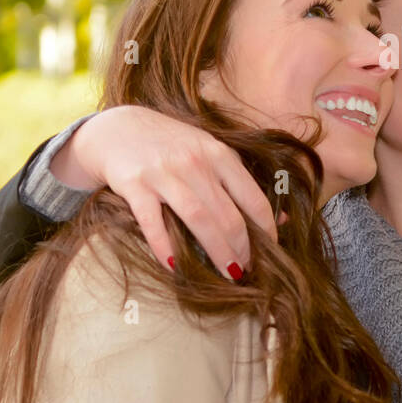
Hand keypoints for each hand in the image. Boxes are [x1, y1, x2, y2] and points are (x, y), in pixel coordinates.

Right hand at [52, 105, 274, 279]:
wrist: (118, 128)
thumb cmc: (172, 146)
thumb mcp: (211, 154)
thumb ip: (241, 183)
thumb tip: (283, 219)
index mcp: (219, 154)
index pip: (252, 198)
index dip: (265, 230)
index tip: (270, 253)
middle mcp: (196, 162)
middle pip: (227, 214)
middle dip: (242, 248)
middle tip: (247, 272)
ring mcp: (164, 172)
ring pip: (198, 218)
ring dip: (216, 251)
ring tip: (227, 274)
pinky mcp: (135, 184)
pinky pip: (153, 222)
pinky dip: (165, 247)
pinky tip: (175, 267)